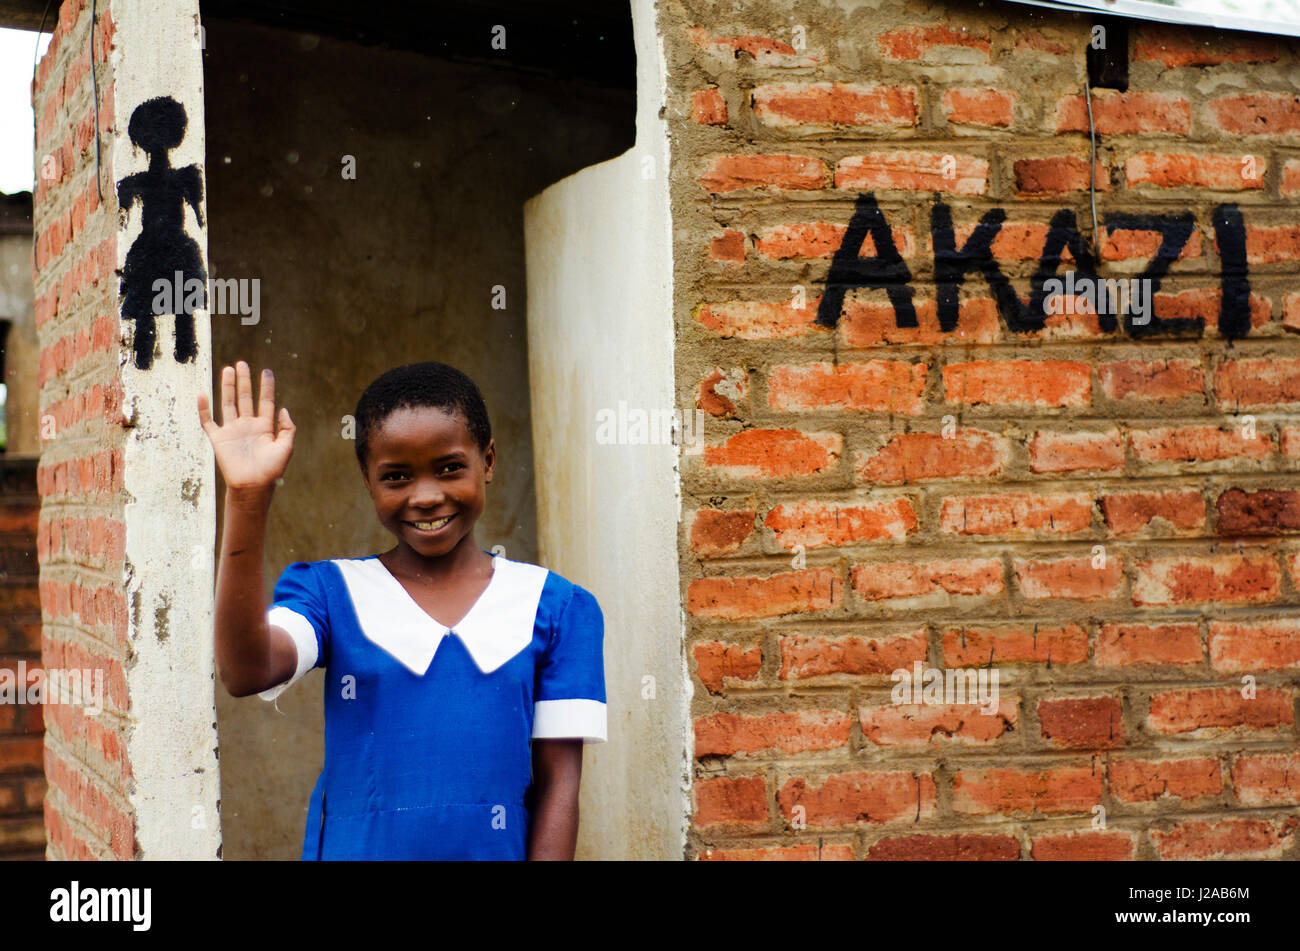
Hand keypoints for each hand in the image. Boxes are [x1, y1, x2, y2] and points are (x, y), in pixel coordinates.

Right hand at [198, 361, 295, 491]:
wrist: (253, 486)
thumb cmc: (271, 470)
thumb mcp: (286, 448)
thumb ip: (288, 428)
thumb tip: (284, 409)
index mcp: (264, 427)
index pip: (265, 402)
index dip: (266, 387)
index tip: (267, 372)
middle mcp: (248, 426)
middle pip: (245, 398)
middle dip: (244, 381)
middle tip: (243, 364)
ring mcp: (232, 431)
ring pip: (228, 403)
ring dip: (228, 387)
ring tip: (229, 369)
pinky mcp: (219, 439)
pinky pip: (208, 421)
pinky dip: (204, 409)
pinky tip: (202, 395)